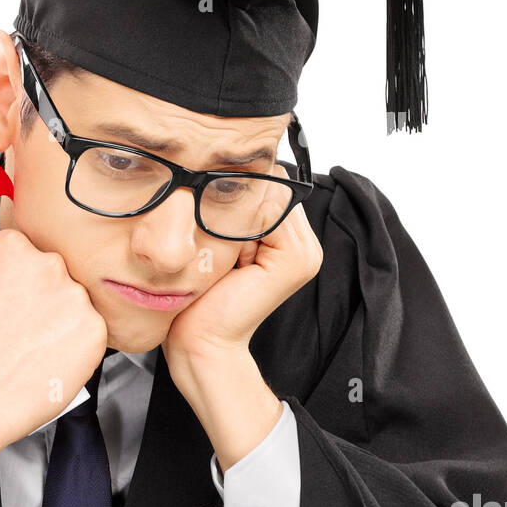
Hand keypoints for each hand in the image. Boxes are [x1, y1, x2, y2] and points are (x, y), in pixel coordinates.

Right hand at [0, 227, 106, 460]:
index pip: (23, 253)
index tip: (8, 297)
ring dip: (58, 322)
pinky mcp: (94, 331)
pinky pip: (92, 333)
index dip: (15, 279)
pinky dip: (76, 347)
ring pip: (72, 304)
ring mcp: (75, 297)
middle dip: (38, 298)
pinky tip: (49, 360)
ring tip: (32, 347)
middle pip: (50, 275)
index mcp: (12, 248)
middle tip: (19, 325)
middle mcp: (47, 265)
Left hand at [163, 166, 322, 369]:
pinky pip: (267, 213)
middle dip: (238, 203)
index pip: (269, 180)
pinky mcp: (296, 260)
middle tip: (220, 244)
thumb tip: (230, 165)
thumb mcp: (218, 238)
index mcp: (289, 235)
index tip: (214, 224)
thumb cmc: (200, 292)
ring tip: (227, 254)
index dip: (238, 192)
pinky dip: (240, 228)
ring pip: (268, 195)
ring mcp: (306, 251)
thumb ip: (237, 207)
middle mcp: (305, 242)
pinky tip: (233, 260)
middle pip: (270, 184)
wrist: (200, 340)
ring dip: (237, 216)